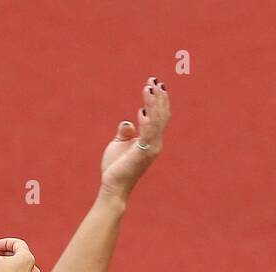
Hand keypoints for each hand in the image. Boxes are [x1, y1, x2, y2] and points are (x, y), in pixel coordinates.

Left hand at [99, 76, 169, 199]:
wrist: (113, 187)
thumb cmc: (115, 168)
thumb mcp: (119, 145)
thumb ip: (125, 133)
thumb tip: (127, 122)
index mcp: (151, 140)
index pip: (159, 116)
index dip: (159, 100)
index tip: (154, 84)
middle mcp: (155, 142)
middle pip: (162, 115)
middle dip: (158, 96)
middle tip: (153, 79)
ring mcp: (152, 148)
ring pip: (157, 120)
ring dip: (153, 103)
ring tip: (149, 87)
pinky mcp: (144, 153)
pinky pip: (148, 133)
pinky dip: (147, 120)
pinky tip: (142, 109)